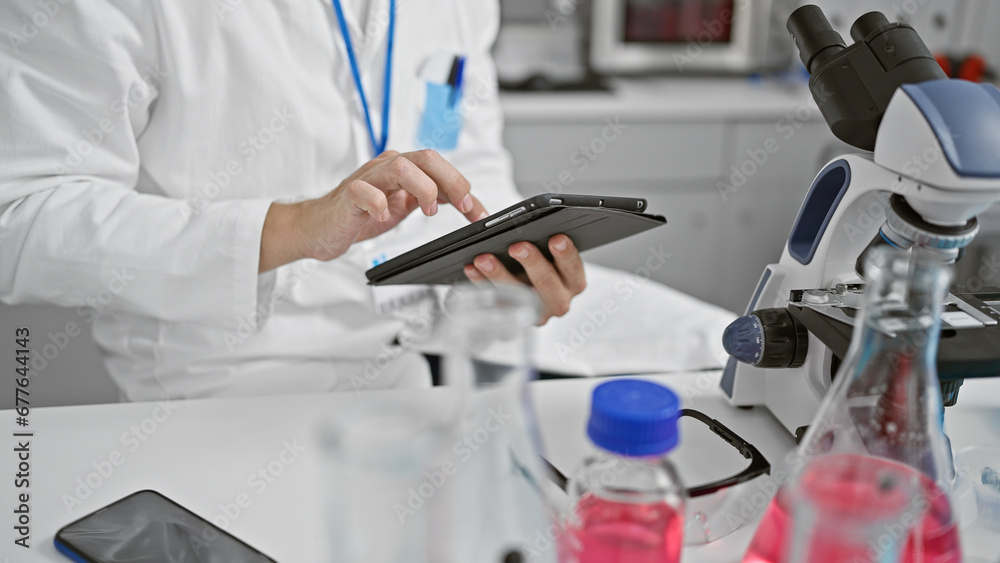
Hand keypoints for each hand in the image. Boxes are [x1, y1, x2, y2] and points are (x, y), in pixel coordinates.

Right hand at [260, 149, 487, 271]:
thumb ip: (432, 199)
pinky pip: (365, 192)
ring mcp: (367, 179)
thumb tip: (468, 201)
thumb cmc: (361, 215)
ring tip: (428, 211)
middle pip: (426, 157)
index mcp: (402, 168)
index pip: (439, 165)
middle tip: (464, 206)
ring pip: (401, 167)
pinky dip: (379, 204)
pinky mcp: (349, 196)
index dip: (462, 185)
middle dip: (451, 181)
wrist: (320, 227)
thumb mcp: (403, 206)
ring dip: (424, 189)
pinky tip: (384, 218)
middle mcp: (386, 167)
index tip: (477, 211)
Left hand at [462, 234, 585, 324]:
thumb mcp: (550, 255)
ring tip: (484, 258)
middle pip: (547, 283)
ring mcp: (537, 312)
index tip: (555, 239)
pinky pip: (496, 301)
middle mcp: (559, 300)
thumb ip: (545, 242)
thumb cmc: (542, 266)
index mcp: (574, 281)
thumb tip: (526, 224)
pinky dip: (482, 284)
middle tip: (517, 247)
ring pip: (518, 295)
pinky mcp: (514, 319)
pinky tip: (472, 269)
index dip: (565, 253)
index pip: (573, 267)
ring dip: (500, 275)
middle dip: (532, 263)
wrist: (532, 295)